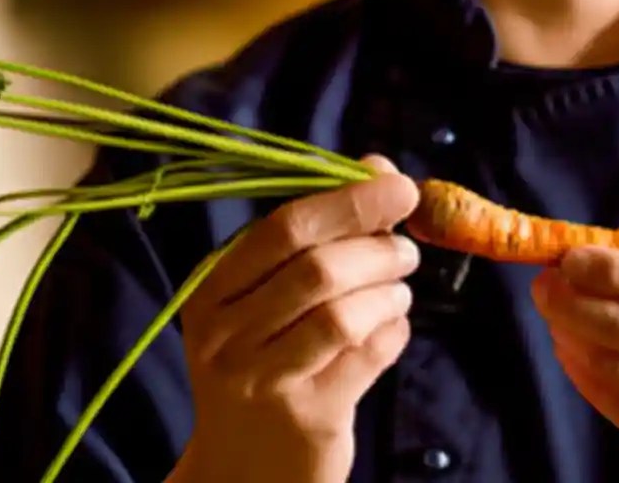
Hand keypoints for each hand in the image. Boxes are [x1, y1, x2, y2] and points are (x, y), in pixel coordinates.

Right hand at [171, 155, 420, 482]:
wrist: (244, 469)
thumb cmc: (267, 362)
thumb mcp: (271, 297)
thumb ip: (321, 230)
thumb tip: (380, 165)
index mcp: (211, 290)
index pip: (283, 227)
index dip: (349, 199)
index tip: (400, 186)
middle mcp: (225, 335)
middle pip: (318, 269)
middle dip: (378, 250)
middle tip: (407, 251)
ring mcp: (261, 380)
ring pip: (345, 314)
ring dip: (389, 294)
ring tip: (399, 292)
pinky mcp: (307, 418)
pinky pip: (368, 356)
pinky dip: (394, 332)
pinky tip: (390, 329)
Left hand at [530, 248, 618, 481]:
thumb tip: (593, 259)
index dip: (608, 270)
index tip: (570, 258)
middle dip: (572, 303)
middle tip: (543, 287)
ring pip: (614, 369)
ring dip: (570, 337)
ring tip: (555, 315)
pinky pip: (613, 404)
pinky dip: (582, 373)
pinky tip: (572, 349)